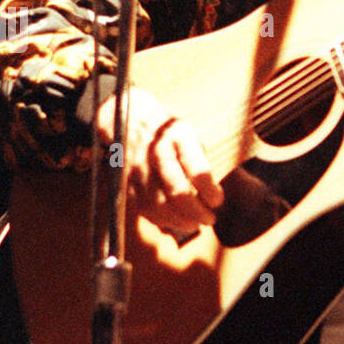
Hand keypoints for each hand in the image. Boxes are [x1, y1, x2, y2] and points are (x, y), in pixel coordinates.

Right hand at [96, 87, 223, 236]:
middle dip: (196, 211)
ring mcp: (138, 168)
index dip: (210, 190)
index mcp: (177, 137)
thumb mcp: (188, 135)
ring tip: (194, 224)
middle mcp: (156, 152)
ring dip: (179, 220)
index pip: (197, 169)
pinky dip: (161, 219)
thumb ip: (199, 162)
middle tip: (210, 219)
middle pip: (177, 191)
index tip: (218, 201)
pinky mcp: (126, 182)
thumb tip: (211, 197)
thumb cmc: (167, 133)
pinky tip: (174, 221)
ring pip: (159, 205)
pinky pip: (143, 208)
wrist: (128, 119)